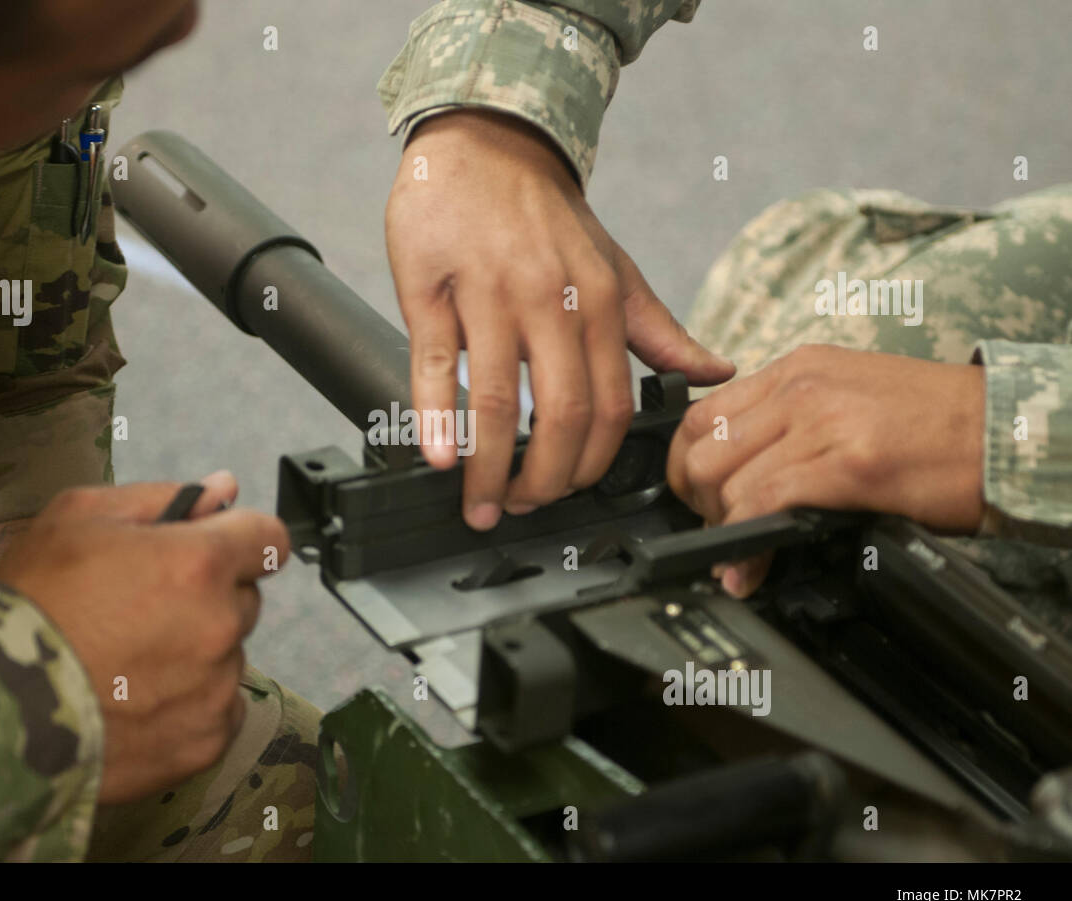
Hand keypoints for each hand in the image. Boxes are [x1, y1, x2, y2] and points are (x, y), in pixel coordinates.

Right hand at [0, 475, 286, 803]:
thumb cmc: (30, 603)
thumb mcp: (78, 519)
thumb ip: (163, 498)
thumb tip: (225, 488)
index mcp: (198, 563)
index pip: (268, 538)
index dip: (240, 539)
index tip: (214, 551)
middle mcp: (221, 625)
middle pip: (243, 599)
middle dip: (207, 597)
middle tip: (141, 610)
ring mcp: (217, 688)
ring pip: (227, 656)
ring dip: (195, 653)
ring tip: (125, 661)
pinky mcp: (206, 740)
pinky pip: (217, 710)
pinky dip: (187, 705)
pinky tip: (135, 699)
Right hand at [386, 109, 733, 530]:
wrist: (485, 144)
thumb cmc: (546, 218)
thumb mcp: (614, 268)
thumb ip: (658, 330)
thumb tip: (716, 372)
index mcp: (600, 302)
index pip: (609, 407)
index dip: (590, 465)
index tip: (569, 494)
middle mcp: (550, 298)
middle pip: (557, 413)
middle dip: (542, 480)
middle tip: (521, 510)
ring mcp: (488, 291)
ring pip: (493, 397)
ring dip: (486, 465)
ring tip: (478, 502)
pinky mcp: (430, 283)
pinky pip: (433, 360)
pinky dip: (434, 416)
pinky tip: (437, 456)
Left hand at [666, 345, 985, 595]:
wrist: (1012, 433)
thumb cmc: (940, 425)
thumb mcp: (850, 400)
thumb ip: (791, 423)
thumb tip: (741, 470)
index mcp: (798, 370)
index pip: (701, 413)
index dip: (686, 465)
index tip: (697, 499)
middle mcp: (802, 388)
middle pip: (698, 446)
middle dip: (694, 501)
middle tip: (716, 531)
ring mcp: (824, 423)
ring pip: (721, 477)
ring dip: (718, 527)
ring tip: (740, 552)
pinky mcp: (849, 464)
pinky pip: (763, 502)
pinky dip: (747, 544)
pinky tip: (754, 567)